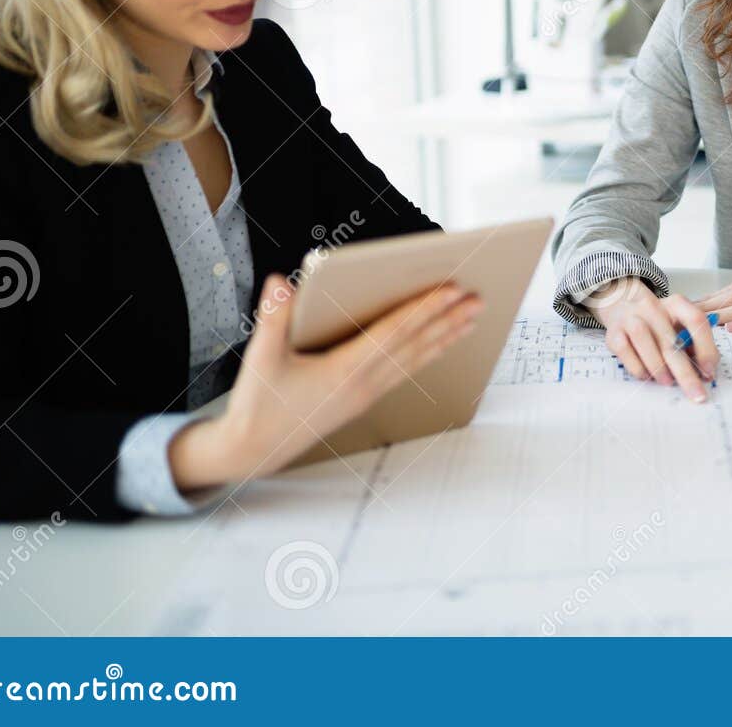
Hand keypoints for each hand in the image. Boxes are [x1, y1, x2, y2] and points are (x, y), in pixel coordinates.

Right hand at [168, 275, 482, 489]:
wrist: (253, 451)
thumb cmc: (257, 404)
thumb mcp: (260, 358)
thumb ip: (272, 318)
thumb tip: (280, 281)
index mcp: (344, 371)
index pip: (395, 333)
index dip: (425, 309)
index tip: (452, 290)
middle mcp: (364, 384)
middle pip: (415, 346)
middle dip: (448, 320)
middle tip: (478, 300)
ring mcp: (366, 394)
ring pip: (415, 361)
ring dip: (445, 338)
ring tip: (471, 319)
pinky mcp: (363, 399)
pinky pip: (405, 372)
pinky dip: (427, 355)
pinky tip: (439, 345)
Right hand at [587, 277, 717, 401]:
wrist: (624, 306)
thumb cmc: (658, 323)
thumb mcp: (679, 326)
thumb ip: (693, 345)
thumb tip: (706, 373)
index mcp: (676, 304)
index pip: (696, 319)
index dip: (705, 347)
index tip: (709, 371)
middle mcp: (653, 307)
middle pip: (670, 340)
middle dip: (686, 372)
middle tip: (696, 393)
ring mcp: (630, 318)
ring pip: (643, 339)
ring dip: (658, 366)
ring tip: (668, 383)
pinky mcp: (614, 332)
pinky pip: (624, 350)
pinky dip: (637, 367)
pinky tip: (647, 376)